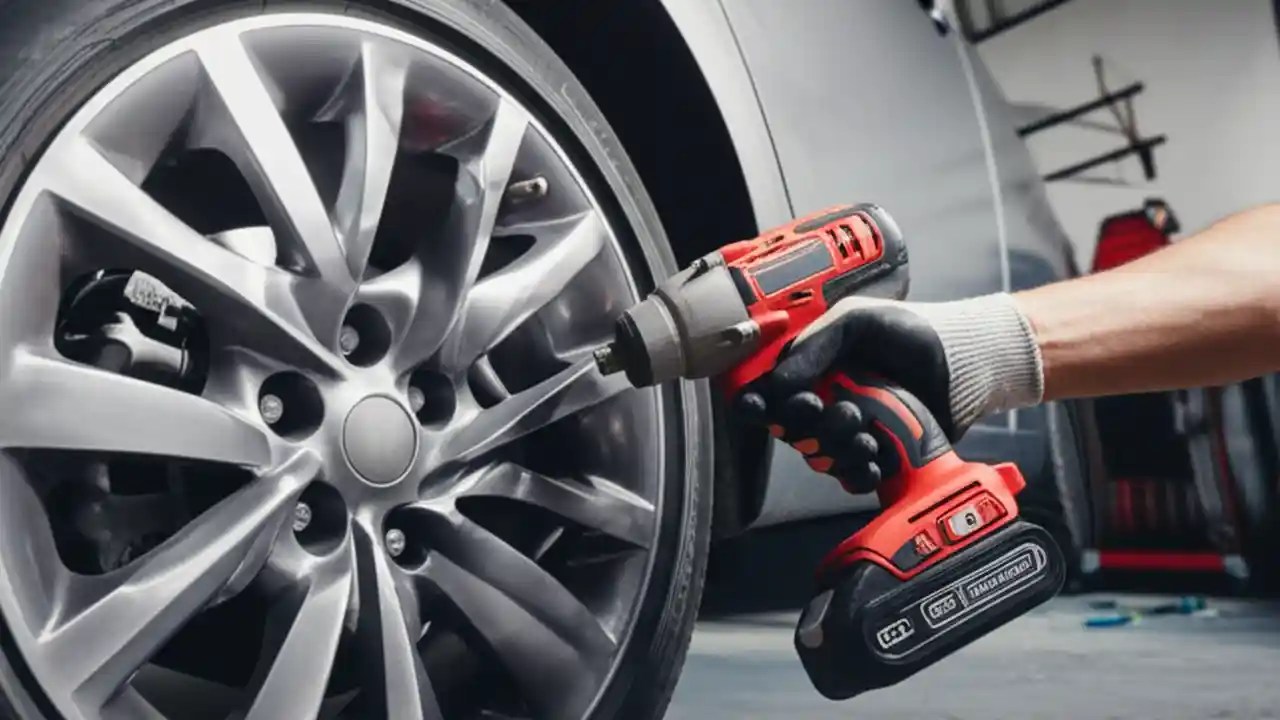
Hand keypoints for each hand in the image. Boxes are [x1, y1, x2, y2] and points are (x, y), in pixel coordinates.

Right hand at [738, 293, 1042, 491]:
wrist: (962, 364)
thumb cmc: (909, 331)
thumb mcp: (856, 321)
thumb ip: (814, 346)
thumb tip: (777, 385)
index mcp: (809, 369)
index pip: (767, 395)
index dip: (765, 406)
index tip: (791, 406)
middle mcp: (822, 402)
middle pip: (792, 432)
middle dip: (813, 428)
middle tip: (846, 414)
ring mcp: (846, 432)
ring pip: (819, 457)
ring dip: (838, 452)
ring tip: (868, 438)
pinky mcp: (873, 456)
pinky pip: (850, 476)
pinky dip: (858, 474)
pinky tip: (877, 461)